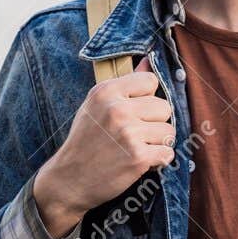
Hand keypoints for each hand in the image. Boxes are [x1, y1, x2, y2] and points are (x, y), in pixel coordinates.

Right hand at [34, 56, 174, 238]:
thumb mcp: (96, 105)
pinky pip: (167, 153)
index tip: (134, 112)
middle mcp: (117, 108)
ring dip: (157, 143)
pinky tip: (139, 161)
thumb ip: (125, 84)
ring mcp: (128, 133)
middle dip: (154, 123)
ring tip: (136, 148)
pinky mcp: (137, 157)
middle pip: (164, 106)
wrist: (69, 180)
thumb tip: (149, 59)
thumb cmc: (85, 141)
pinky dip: (158, 160)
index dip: (147, 98)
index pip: (150, 80)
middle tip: (134, 135)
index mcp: (106, 91)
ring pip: (169, 131)